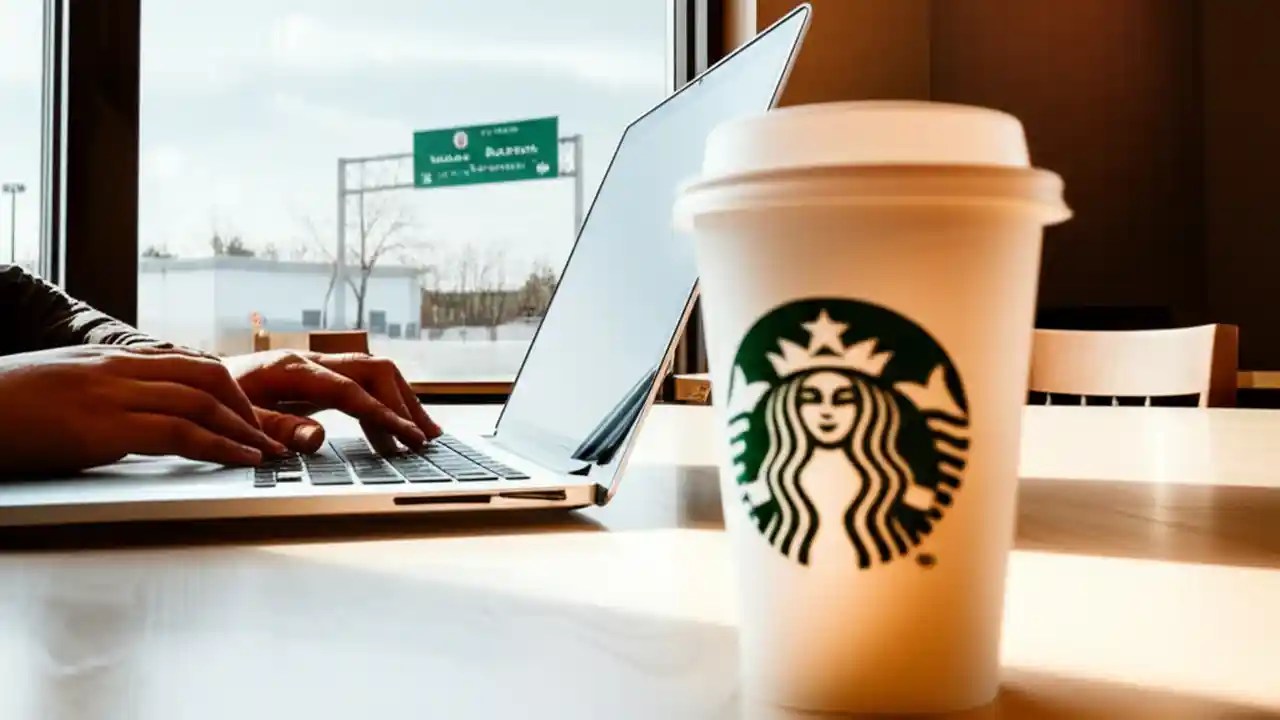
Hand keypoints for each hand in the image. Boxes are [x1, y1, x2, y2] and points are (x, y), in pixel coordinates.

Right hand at [0, 345, 287, 473]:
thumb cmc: (1, 406)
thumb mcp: (59, 387)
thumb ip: (99, 393)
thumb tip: (128, 414)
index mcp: (108, 359)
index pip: (186, 361)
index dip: (225, 386)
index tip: (246, 410)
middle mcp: (117, 370)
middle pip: (205, 374)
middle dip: (245, 405)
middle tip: (267, 433)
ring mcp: (111, 396)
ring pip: (200, 401)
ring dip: (242, 428)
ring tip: (265, 452)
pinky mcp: (102, 428)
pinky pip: (177, 432)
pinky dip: (218, 445)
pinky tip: (237, 459)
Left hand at [224, 350, 439, 454]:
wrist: (192, 381)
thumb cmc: (212, 403)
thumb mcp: (238, 421)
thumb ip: (277, 429)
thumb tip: (318, 439)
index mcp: (292, 369)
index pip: (352, 390)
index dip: (383, 415)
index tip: (409, 438)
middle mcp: (311, 361)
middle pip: (376, 371)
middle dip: (405, 404)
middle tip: (425, 438)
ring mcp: (316, 367)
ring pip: (375, 374)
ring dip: (401, 402)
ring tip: (422, 436)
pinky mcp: (317, 377)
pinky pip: (362, 384)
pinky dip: (382, 406)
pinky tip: (390, 432)